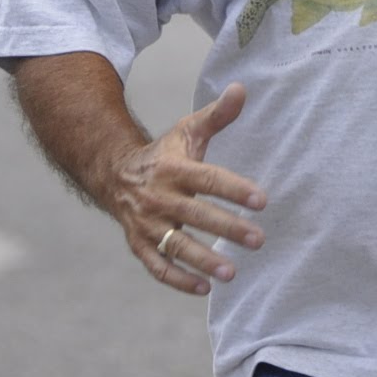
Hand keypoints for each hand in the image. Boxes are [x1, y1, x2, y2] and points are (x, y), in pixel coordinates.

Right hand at [110, 84, 265, 295]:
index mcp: (172, 168)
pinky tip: (205, 289)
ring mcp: (146, 224)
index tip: (262, 201)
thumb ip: (217, 115)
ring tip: (232, 273)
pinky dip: (178, 280)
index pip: (208, 179)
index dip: (234, 190)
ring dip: (203, 261)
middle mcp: (157, 197)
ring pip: (175, 245)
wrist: (114, 174)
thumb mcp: (188, 131)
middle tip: (258, 240)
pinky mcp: (138, 244)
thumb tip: (242, 88)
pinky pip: (156, 267)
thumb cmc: (165, 153)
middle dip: (227, 229)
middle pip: (195, 215)